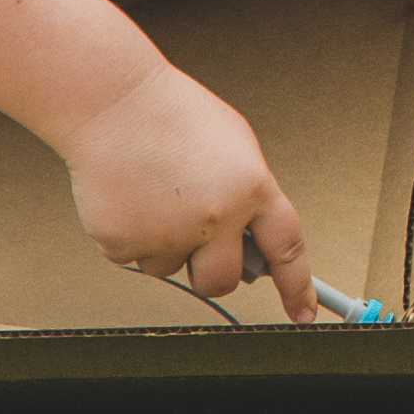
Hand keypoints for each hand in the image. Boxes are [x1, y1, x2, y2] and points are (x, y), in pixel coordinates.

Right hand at [66, 68, 312, 317]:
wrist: (111, 100)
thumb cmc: (171, 114)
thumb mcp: (235, 145)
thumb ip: (248, 195)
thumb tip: (253, 240)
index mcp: (252, 187)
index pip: (287, 250)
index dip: (297, 287)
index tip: (302, 313)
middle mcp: (215, 217)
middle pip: (220, 280)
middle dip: (210, 270)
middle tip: (196, 241)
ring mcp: (168, 234)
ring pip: (170, 269)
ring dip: (163, 244)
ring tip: (153, 192)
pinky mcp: (124, 243)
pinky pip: (133, 259)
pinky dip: (130, 235)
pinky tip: (128, 196)